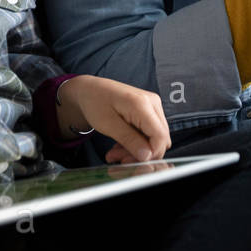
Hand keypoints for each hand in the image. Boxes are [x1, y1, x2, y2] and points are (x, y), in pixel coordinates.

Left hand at [55, 75, 170, 163]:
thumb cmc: (95, 102)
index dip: (150, 154)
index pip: (160, 136)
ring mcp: (152, 106)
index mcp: (142, 104)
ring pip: (155, 138)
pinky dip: (136, 143)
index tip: (130, 160)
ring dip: (137, 150)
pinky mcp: (150, 111)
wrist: (90, 90)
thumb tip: (146, 156)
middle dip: (141, 153)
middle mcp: (152, 103)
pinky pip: (149, 133)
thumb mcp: (108, 124)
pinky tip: (120, 145)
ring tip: (115, 153)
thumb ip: (129, 140)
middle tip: (119, 159)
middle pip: (160, 138)